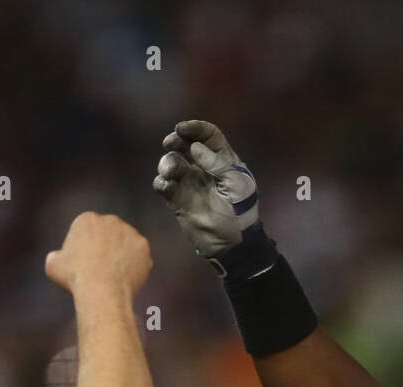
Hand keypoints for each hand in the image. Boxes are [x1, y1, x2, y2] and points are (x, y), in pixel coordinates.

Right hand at [45, 212, 151, 295]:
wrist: (102, 290)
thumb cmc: (75, 278)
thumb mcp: (53, 266)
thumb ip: (56, 257)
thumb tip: (57, 257)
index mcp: (86, 219)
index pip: (88, 231)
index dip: (86, 247)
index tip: (86, 262)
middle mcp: (110, 220)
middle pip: (109, 234)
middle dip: (107, 247)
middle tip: (103, 267)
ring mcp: (129, 231)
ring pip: (126, 244)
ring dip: (123, 255)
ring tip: (115, 274)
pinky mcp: (143, 245)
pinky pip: (140, 256)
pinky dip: (136, 265)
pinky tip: (128, 277)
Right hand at [153, 120, 260, 257]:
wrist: (231, 242)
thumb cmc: (240, 211)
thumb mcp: (237, 182)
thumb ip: (216, 162)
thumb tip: (195, 147)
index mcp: (223, 160)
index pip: (208, 135)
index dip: (195, 128)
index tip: (182, 129)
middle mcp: (204, 167)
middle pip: (186, 144)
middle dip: (176, 140)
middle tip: (170, 143)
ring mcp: (190, 182)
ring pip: (172, 162)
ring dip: (167, 162)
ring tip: (171, 172)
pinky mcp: (177, 198)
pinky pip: (163, 184)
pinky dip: (162, 181)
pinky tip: (167, 185)